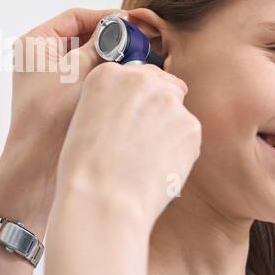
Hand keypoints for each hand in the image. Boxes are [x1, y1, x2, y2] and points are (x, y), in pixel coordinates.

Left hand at [0, 6, 124, 182]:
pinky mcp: (63, 100)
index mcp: (34, 44)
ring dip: (112, 60)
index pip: (75, 18)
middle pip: (83, 38)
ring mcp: (51, 80)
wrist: (37, 167)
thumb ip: (102, 45)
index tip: (132, 22)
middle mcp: (40, 59)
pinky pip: (89, 80)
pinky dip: (108, 79)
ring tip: (138, 61)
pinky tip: (128, 83)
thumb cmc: (49, 118)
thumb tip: (124, 27)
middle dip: (112, 39)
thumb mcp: (79, 72)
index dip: (105, 17)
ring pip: (89, 60)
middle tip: (140, 41)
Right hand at [54, 61, 200, 230]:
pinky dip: (180, 153)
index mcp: (107, 75)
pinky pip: (189, 137)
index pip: (137, 75)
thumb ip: (112, 104)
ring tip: (148, 161)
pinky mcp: (190, 125)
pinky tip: (159, 169)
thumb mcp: (84, 121)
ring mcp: (168, 101)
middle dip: (160, 109)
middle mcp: (140, 80)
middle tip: (145, 141)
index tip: (133, 118)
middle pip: (165, 86)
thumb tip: (137, 112)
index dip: (138, 100)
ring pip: (178, 114)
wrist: (103, 199)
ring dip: (170, 132)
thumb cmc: (84, 171)